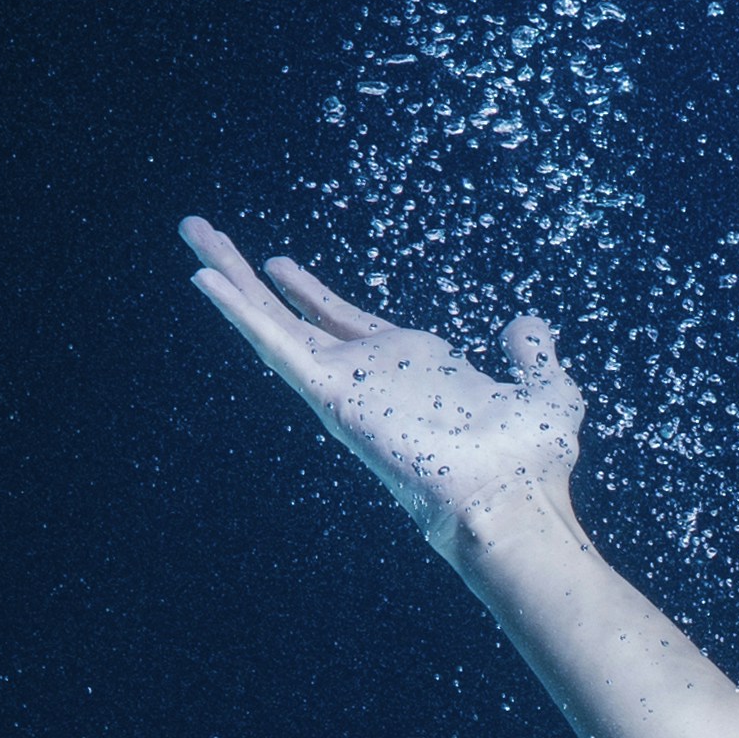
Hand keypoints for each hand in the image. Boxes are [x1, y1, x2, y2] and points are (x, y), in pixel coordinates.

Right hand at [179, 216, 584, 554]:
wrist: (515, 501)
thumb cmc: (533, 465)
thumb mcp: (546, 391)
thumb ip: (534, 356)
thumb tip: (526, 326)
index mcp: (410, 371)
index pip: (345, 324)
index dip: (311, 294)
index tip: (279, 265)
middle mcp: (370, 378)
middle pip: (295, 318)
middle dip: (249, 278)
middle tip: (206, 236)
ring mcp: (346, 388)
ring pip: (273, 325)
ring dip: (230, 280)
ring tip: (192, 236)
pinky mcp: (332, 398)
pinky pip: (276, 349)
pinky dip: (241, 312)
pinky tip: (205, 278)